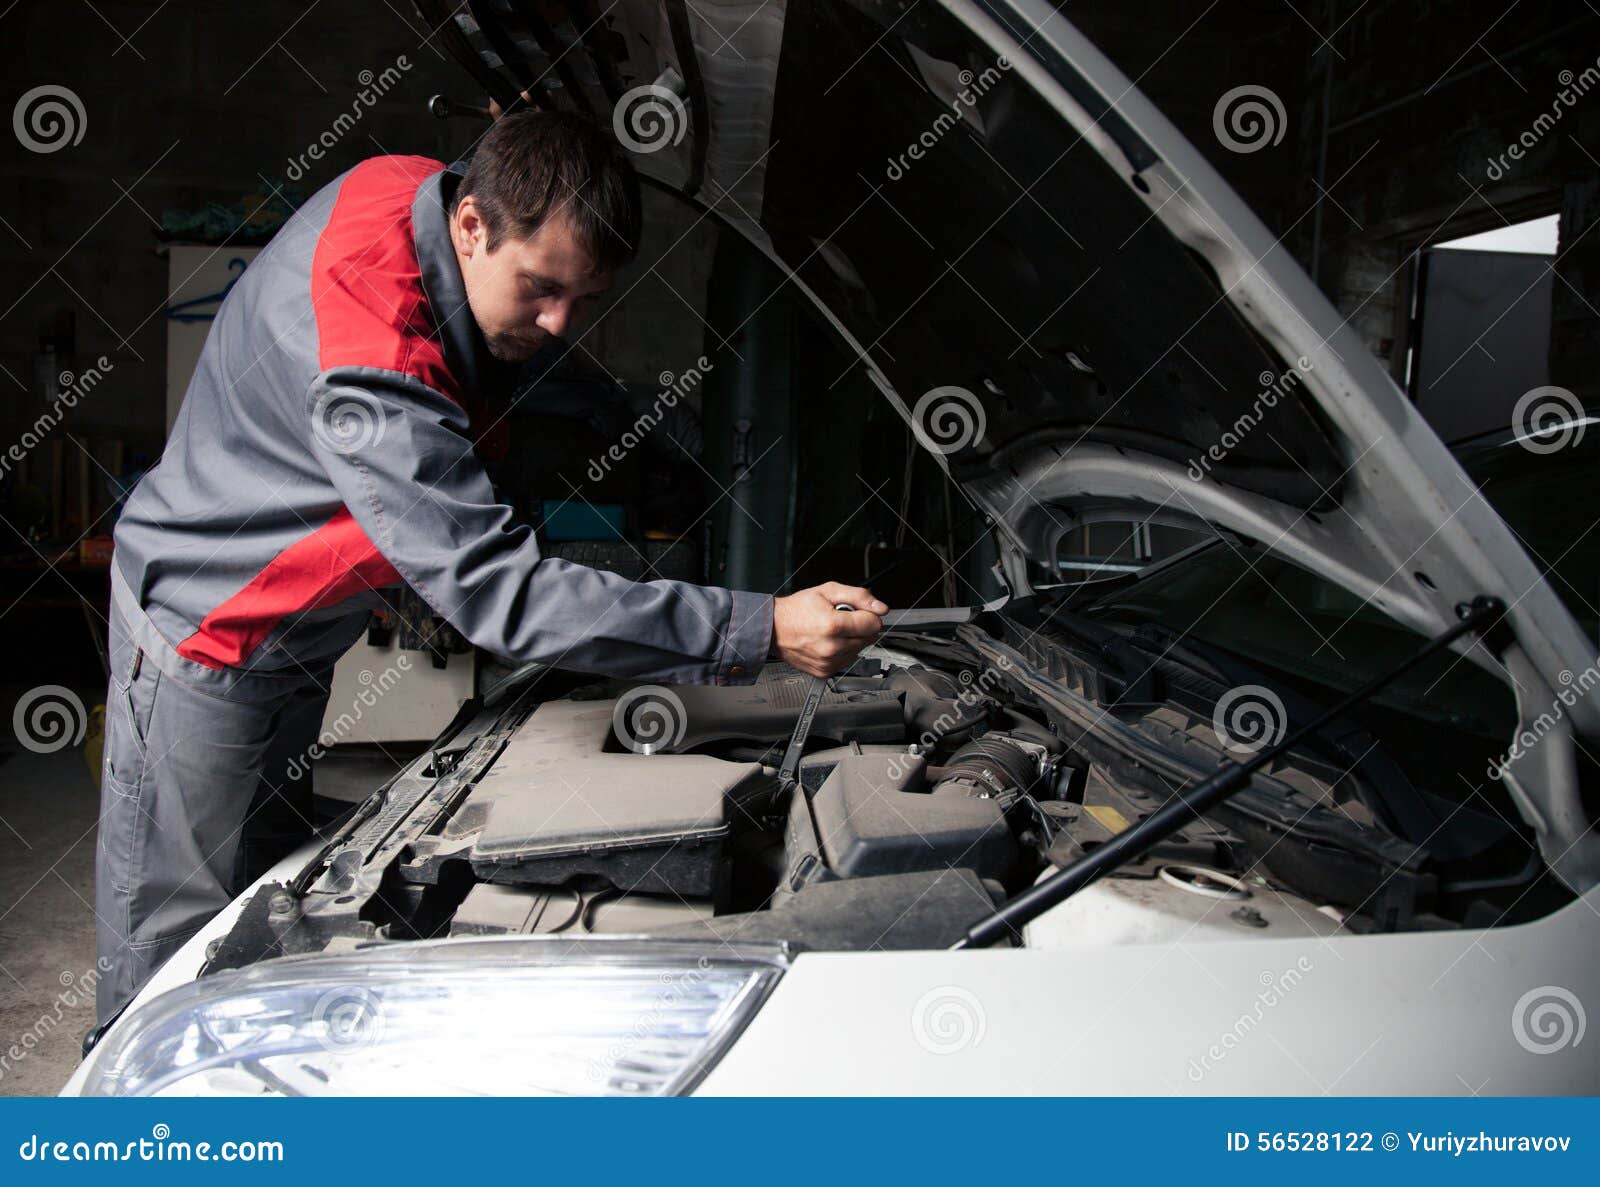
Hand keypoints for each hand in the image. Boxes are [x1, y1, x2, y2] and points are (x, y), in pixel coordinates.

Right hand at [771, 583, 888, 677]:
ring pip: (859, 650)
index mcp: (834, 625)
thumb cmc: (797, 610)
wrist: (774, 628)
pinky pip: (847, 661)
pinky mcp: (825, 672)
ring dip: (851, 640)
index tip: (857, 611)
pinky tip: (827, 642)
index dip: (868, 614)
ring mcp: (829, 662)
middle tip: (840, 619)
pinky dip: (842, 651)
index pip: (874, 624)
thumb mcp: (828, 591)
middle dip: (859, 627)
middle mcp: (832, 647)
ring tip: (831, 631)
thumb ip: (859, 596)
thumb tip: (881, 608)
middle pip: (869, 638)